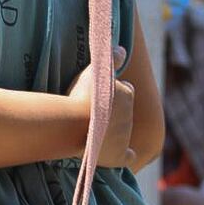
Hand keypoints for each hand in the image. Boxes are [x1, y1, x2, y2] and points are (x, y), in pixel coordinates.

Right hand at [68, 52, 134, 168]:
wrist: (74, 123)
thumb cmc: (80, 97)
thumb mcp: (95, 70)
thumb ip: (111, 58)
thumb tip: (123, 48)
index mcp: (127, 94)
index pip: (124, 90)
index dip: (111, 93)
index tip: (99, 96)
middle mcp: (129, 116)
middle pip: (123, 112)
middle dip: (114, 112)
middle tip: (95, 114)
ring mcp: (124, 137)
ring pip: (122, 132)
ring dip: (113, 130)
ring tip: (94, 132)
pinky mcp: (118, 155)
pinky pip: (128, 156)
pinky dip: (126, 155)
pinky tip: (123, 156)